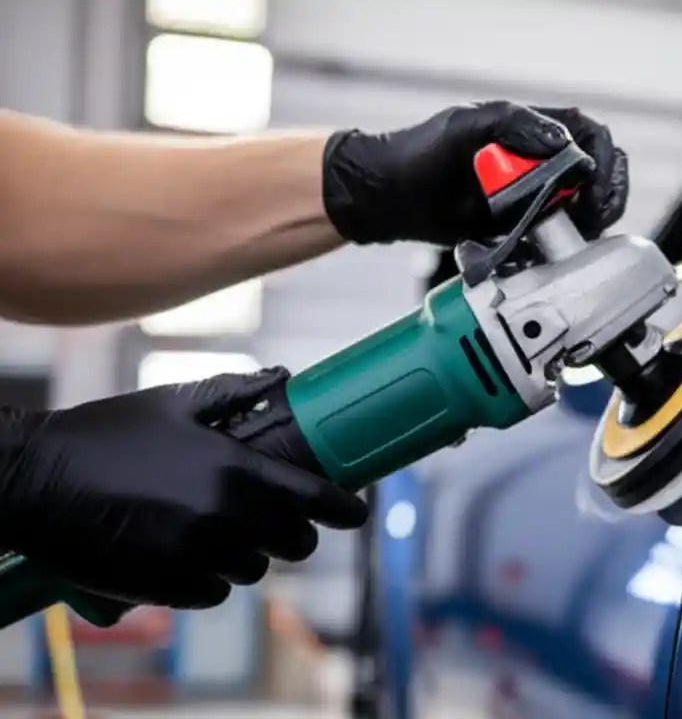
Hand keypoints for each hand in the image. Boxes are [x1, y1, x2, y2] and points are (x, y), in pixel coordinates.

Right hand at [0, 368, 366, 608]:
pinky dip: (211, 580)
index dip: (344, 508)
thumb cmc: (103, 435)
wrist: (33, 480)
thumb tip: (282, 378)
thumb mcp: (170, 401)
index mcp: (233, 468)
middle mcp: (223, 515)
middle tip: (280, 521)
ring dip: (247, 555)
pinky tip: (193, 556)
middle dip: (292, 533)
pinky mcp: (165, 586)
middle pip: (292, 542)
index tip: (357, 512)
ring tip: (223, 534)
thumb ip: (234, 392)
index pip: (314, 499)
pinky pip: (214, 594)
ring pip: (253, 571)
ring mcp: (194, 555)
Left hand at [322, 101, 627, 244]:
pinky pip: (560, 239)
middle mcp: (546, 162)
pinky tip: (552, 252)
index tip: (589, 190)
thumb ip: (513, 123)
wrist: (391, 199)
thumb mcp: (465, 126)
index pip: (592, 137)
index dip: (602, 164)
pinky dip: (565, 248)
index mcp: (537, 129)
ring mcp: (540, 197)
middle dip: (607, 197)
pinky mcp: (527, 230)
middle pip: (604, 173)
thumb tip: (562, 144)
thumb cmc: (422, 152)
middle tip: (592, 219)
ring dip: (591, 224)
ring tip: (574, 237)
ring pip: (589, 209)